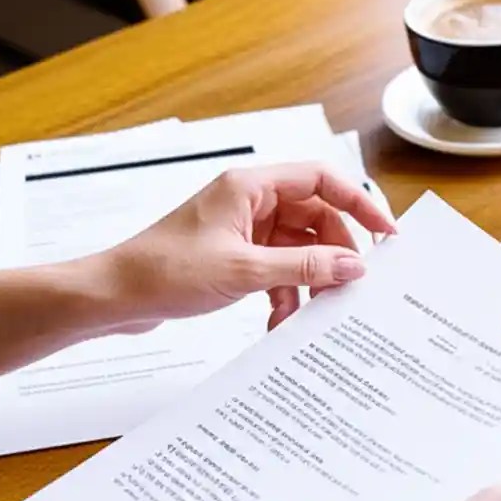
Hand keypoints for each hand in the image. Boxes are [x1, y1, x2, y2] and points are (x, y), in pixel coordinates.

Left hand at [98, 163, 395, 331]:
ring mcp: (242, 230)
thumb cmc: (163, 270)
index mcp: (251, 187)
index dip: (359, 203)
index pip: (322, 180)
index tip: (385, 233)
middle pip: (315, 219)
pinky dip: (284, 293)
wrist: (115, 297)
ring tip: (310, 311)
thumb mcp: (244, 270)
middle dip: (334, 254)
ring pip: (297, 249)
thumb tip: (352, 264)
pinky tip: (279, 320)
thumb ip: (304, 265)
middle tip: (348, 286)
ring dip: (306, 281)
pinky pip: (276, 270)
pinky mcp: (234, 256)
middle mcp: (249, 202)